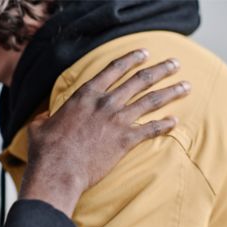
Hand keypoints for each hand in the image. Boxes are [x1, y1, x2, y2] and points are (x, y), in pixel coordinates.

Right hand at [20, 49, 189, 215]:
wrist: (59, 172)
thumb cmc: (46, 150)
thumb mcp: (40, 127)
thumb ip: (46, 117)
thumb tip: (44, 117)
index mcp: (85, 95)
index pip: (113, 70)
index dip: (130, 59)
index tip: (144, 53)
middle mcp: (105, 103)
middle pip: (140, 80)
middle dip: (160, 70)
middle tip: (174, 64)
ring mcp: (117, 121)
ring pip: (151, 101)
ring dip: (171, 92)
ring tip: (186, 86)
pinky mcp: (126, 141)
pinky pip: (151, 129)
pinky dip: (165, 125)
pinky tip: (175, 121)